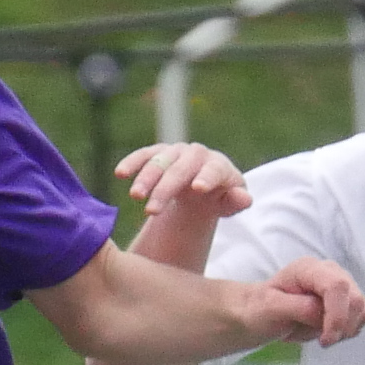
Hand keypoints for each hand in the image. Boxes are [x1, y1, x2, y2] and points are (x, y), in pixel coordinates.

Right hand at [112, 140, 252, 226]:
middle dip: (165, 190)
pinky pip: (144, 155)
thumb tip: (244, 198)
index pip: (213, 170)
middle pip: (180, 170)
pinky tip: (120, 173)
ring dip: (145, 178)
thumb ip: (237, 201)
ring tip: (135, 196)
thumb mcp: (230, 203)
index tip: (198, 189)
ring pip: (159, 161)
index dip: (206, 178)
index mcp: (217, 165)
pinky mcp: (158, 153)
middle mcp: (196, 154)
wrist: (202, 187)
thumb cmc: (219, 197)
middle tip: (152, 212)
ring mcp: (175, 152)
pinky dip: (132, 162)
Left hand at [238, 254, 364, 348]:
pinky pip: (361, 318)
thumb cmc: (262, 309)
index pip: (337, 286)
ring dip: (346, 330)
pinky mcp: (348, 300)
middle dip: (342, 327)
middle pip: (355, 299)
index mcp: (309, 269)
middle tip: (322, 341)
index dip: (338, 315)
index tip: (326, 339)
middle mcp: (330, 272)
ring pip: (362, 309)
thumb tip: (321, 312)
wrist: (263, 313)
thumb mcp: (270, 308)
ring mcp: (342, 285)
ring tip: (322, 335)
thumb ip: (297, 307)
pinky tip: (329, 332)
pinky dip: (349, 330)